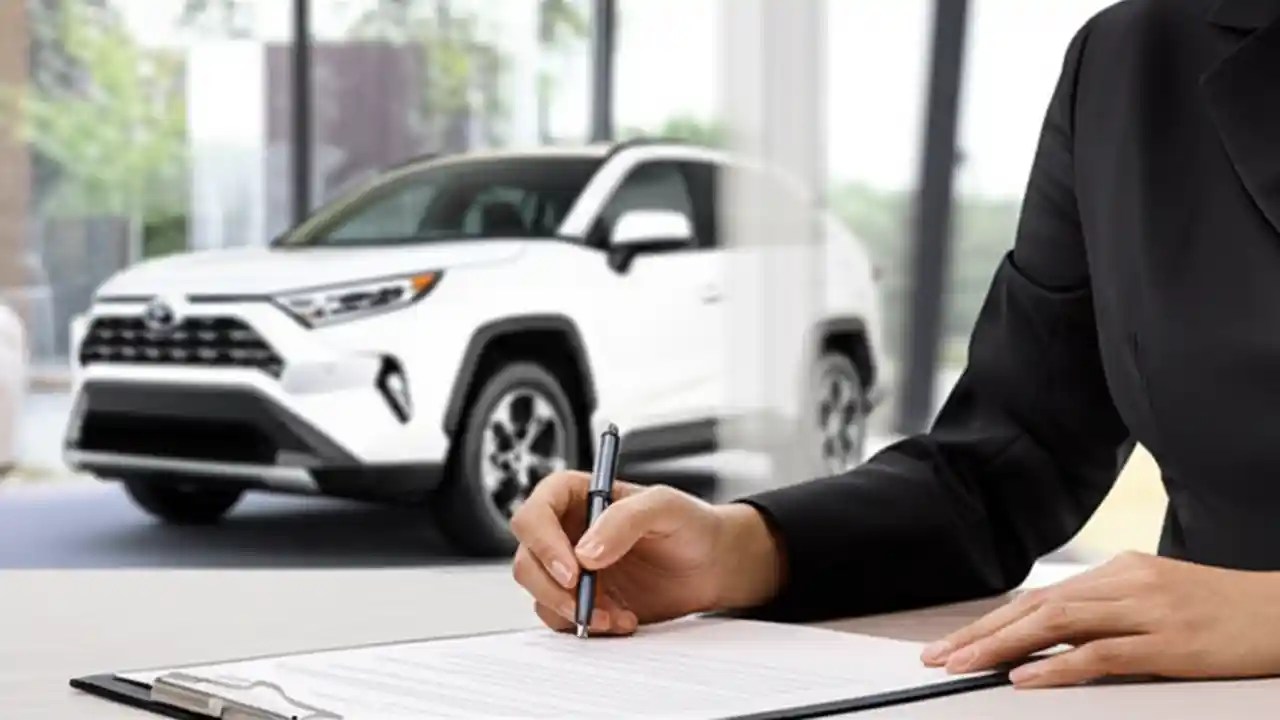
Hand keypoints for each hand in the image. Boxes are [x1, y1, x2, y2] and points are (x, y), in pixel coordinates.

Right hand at [510, 471, 783, 635]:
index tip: (573, 569)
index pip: (535, 513)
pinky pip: (563, 620)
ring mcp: (571, 570)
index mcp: (575, 496)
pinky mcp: (583, 601)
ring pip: (540, 594)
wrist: (712, 565)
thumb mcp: (665, 506)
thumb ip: (624, 519)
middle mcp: (565, 532)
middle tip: (587, 602)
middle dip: (552, 587)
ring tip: (615, 614)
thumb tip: (585, 553)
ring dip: (573, 611)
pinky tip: (623, 619)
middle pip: (528, 559)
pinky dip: (589, 626)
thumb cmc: (689, 524)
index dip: (543, 542)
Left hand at [920, 551, 1279, 686]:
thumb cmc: (1225, 613)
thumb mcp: (1157, 602)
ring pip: (1058, 624)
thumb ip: (1108, 614)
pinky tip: (1026, 676)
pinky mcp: (1171, 642)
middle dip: (981, 634)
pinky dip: (1058, 665)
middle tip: (940, 657)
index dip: (989, 621)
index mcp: (1119, 573)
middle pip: (1036, 606)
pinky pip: (1103, 653)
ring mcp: (1148, 609)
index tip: (952, 643)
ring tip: (965, 666)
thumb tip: (1050, 638)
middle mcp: (1126, 583)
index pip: (1038, 598)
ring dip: (1003, 646)